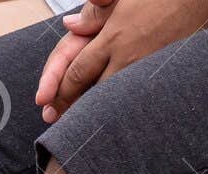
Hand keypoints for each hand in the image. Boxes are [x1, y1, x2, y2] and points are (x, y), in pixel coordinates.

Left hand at [36, 0, 207, 122]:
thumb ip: (95, 14)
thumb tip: (68, 26)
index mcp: (113, 38)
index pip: (76, 73)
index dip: (59, 91)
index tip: (45, 103)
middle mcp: (128, 59)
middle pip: (90, 94)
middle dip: (70, 110)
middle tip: (55, 121)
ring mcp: (146, 71)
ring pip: (111, 101)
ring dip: (93, 113)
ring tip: (78, 126)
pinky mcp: (162, 78)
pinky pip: (134, 99)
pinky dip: (119, 109)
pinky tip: (111, 118)